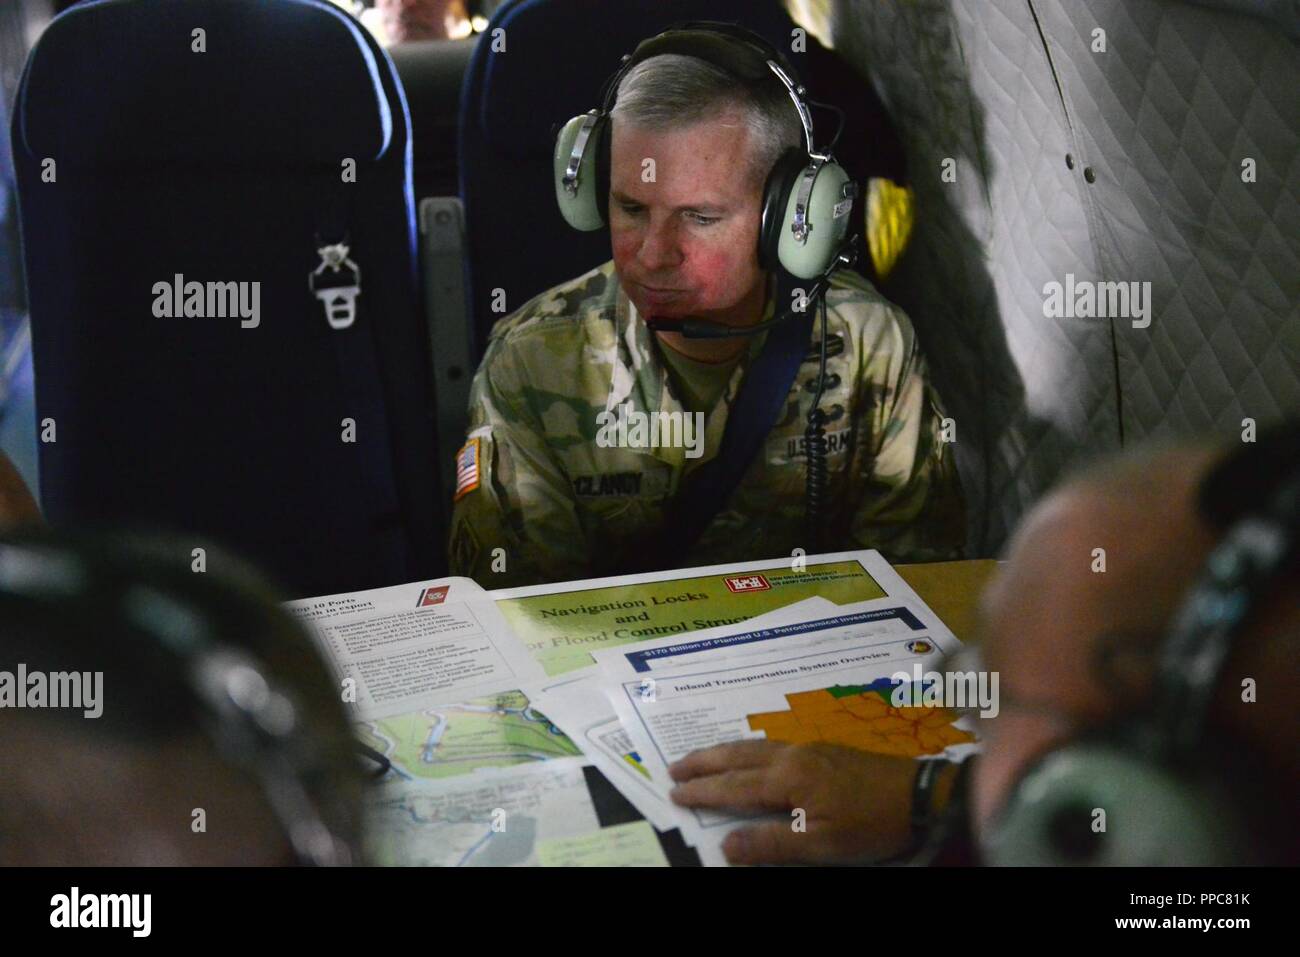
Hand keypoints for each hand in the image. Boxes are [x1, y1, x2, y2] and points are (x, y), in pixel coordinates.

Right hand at [668, 740, 916, 864]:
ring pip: (756, 746)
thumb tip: (726, 845)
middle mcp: (794, 755)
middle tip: (674, 767)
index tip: (674, 793)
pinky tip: (753, 755)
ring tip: (703, 758)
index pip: (734, 785)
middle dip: (705, 761)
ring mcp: (811, 749)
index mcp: (789, 777)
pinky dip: (749, 749)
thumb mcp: (823, 844)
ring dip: (724, 752)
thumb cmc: (871, 824)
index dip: (703, 790)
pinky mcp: (826, 750)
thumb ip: (773, 843)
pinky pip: (773, 745)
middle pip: (739, 756)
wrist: (922, 795)